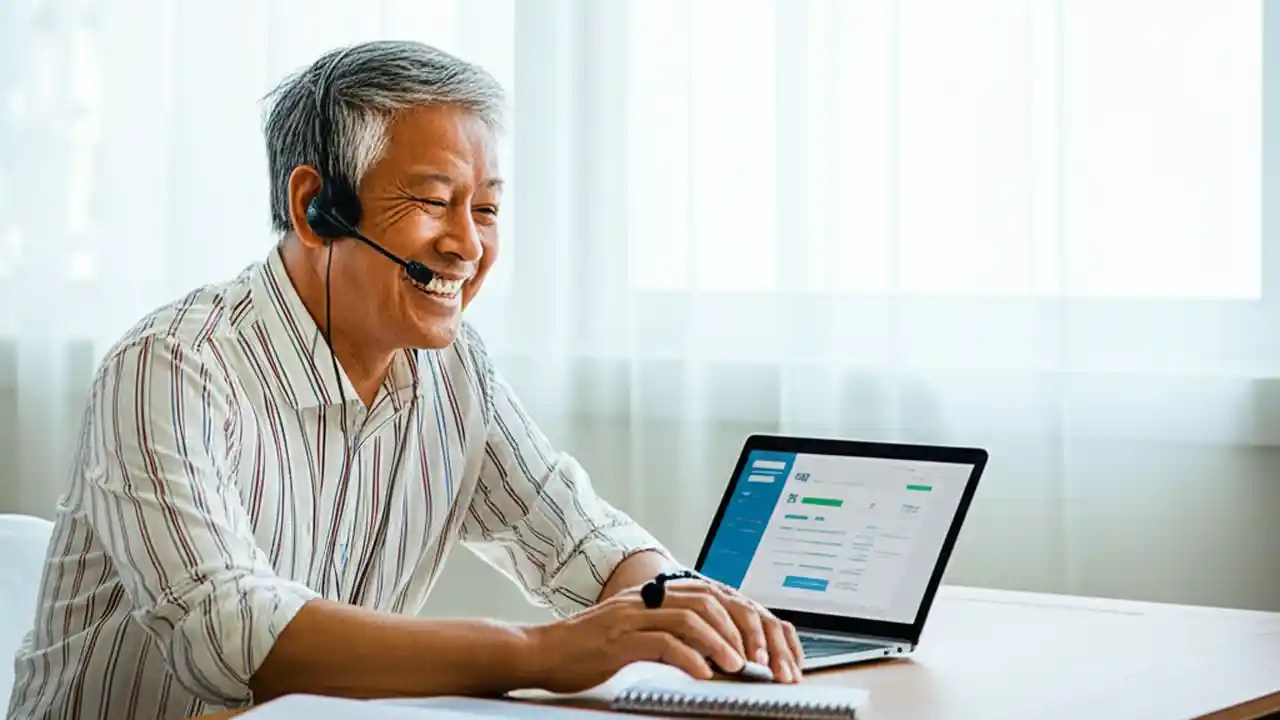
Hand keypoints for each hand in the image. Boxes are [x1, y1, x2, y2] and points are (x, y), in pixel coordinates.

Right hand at [522, 577, 803, 692]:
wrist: (541, 652)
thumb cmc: (587, 649)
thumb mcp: (634, 635)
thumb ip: (666, 634)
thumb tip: (708, 652)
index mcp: (652, 596)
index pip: (709, 594)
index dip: (739, 616)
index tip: (759, 644)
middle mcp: (645, 599)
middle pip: (707, 600)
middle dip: (739, 628)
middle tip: (756, 658)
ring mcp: (631, 617)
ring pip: (689, 617)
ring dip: (720, 642)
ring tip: (737, 665)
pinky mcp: (618, 639)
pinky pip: (662, 642)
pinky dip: (689, 657)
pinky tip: (703, 673)